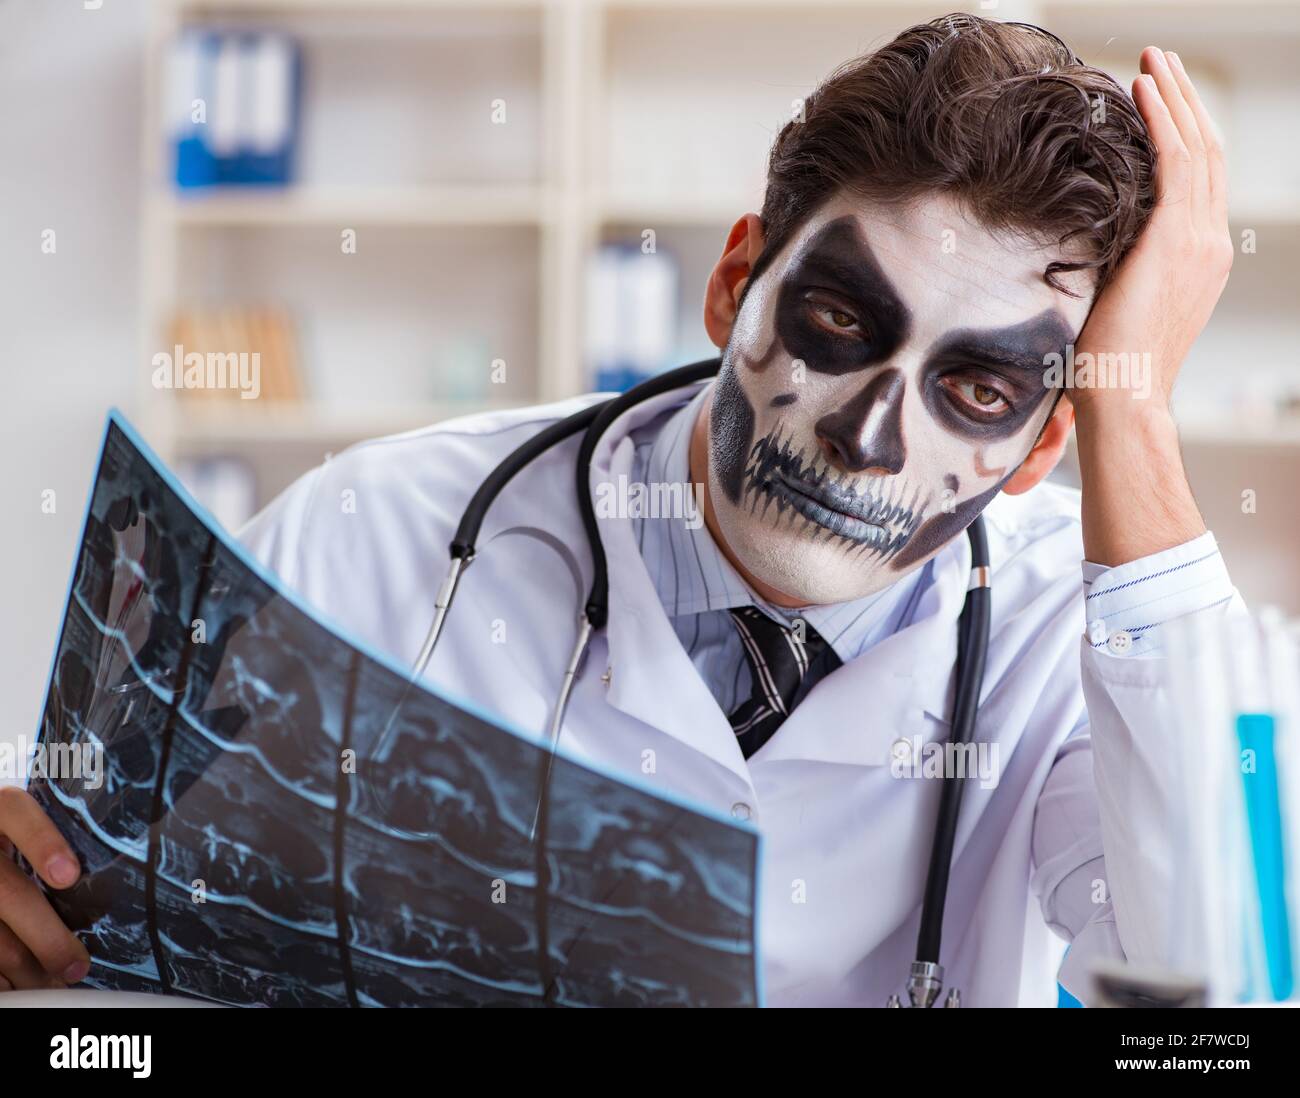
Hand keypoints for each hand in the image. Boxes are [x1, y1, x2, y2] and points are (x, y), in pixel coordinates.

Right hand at [0, 787, 91, 989]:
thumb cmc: (18, 831)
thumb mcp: (35, 817)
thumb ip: (67, 830)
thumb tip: (130, 867)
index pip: (15, 810)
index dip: (41, 841)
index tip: (68, 875)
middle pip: (6, 890)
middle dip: (44, 934)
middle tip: (76, 965)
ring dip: (23, 966)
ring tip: (56, 982)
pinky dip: (1, 976)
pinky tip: (19, 985)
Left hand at [1070, 46, 1232, 418]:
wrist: (1124, 396)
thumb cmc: (1106, 369)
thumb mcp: (1113, 307)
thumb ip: (1112, 270)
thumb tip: (1076, 252)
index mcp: (1198, 260)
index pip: (1199, 182)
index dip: (1182, 137)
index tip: (1159, 104)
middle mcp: (1209, 243)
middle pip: (1208, 153)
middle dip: (1185, 103)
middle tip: (1164, 64)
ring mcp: (1200, 239)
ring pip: (1196, 146)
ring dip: (1173, 97)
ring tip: (1154, 60)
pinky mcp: (1177, 237)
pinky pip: (1176, 161)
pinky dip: (1161, 119)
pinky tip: (1141, 89)